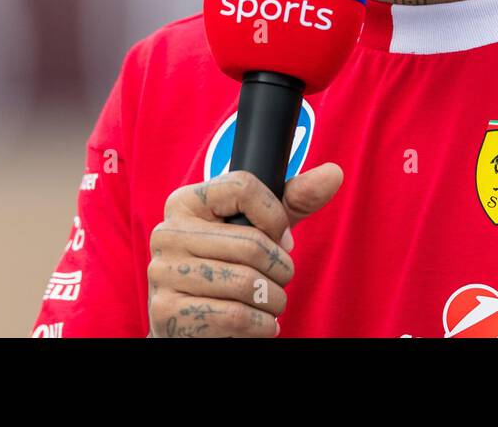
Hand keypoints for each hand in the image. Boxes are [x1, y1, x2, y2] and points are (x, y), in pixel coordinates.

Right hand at [146, 163, 342, 336]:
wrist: (189, 320)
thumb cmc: (230, 266)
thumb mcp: (260, 229)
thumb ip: (294, 200)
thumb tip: (334, 173)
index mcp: (185, 202)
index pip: (243, 186)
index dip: (276, 216)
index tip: (281, 238)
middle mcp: (167, 233)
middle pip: (252, 242)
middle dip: (281, 268)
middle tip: (281, 279)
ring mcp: (163, 273)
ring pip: (248, 284)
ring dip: (274, 300)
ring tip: (270, 302)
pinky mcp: (168, 312)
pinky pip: (237, 316)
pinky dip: (262, 325)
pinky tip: (260, 323)